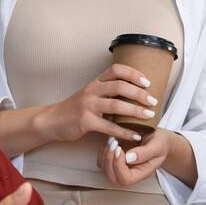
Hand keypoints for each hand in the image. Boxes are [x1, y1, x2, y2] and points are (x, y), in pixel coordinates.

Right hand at [36, 64, 156, 143]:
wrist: (52, 121)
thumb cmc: (75, 109)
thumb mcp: (90, 95)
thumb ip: (107, 92)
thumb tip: (133, 93)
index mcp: (94, 82)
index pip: (116, 70)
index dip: (133, 74)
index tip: (147, 82)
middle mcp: (91, 90)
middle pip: (120, 86)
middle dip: (139, 93)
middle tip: (153, 101)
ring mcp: (87, 105)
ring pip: (117, 105)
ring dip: (136, 111)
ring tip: (149, 116)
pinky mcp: (85, 121)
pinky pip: (109, 126)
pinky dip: (124, 131)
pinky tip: (135, 135)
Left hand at [98, 127, 172, 187]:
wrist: (160, 139)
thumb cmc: (161, 142)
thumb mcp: (158, 145)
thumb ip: (145, 152)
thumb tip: (128, 158)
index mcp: (142, 173)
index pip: (125, 179)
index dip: (118, 166)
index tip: (120, 149)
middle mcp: (130, 173)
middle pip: (112, 177)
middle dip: (109, 160)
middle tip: (114, 143)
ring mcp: (121, 168)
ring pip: (104, 170)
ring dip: (105, 154)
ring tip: (113, 139)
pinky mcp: (115, 161)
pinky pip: (102, 161)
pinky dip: (102, 151)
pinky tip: (111, 141)